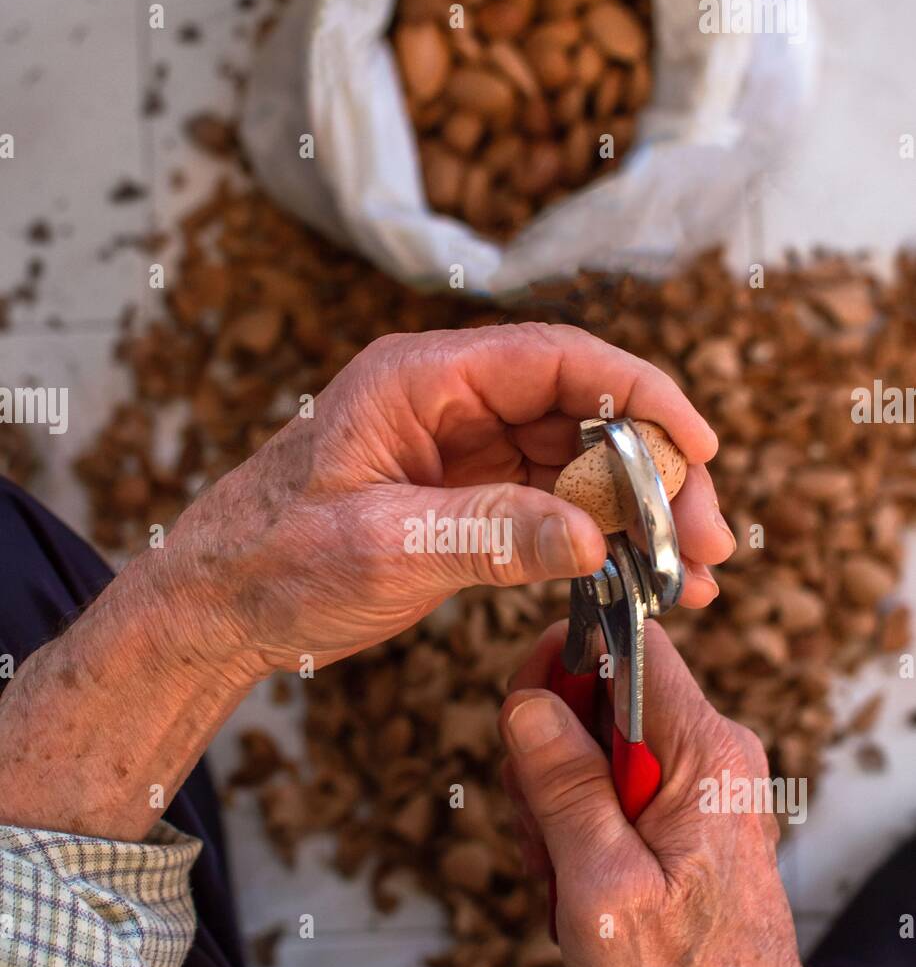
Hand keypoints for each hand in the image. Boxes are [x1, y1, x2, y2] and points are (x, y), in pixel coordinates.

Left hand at [164, 323, 732, 675]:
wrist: (217, 607)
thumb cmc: (272, 562)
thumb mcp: (379, 547)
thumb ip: (486, 534)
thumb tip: (591, 540)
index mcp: (420, 380)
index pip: (556, 359)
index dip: (641, 394)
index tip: (701, 445)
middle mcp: (451, 404)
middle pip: (584, 413)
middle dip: (656, 472)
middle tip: (709, 540)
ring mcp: (462, 452)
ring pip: (579, 463)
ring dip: (639, 514)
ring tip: (693, 575)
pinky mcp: (467, 500)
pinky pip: (552, 507)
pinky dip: (599, 542)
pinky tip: (640, 580)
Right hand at [499, 621, 847, 966]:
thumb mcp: (601, 883)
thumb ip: (564, 786)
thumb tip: (528, 704)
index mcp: (703, 753)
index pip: (632, 645)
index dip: (565, 659)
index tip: (521, 712)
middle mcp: (713, 752)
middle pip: (602, 696)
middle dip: (548, 756)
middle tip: (539, 834)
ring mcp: (703, 781)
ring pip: (598, 744)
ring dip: (558, 802)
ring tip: (560, 875)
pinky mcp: (691, 810)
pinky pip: (616, 784)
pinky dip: (581, 824)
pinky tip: (576, 880)